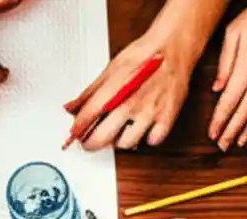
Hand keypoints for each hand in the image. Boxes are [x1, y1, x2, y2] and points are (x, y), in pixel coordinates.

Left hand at [64, 32, 194, 150]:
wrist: (173, 48)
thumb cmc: (145, 54)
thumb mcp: (112, 67)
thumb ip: (91, 91)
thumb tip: (73, 106)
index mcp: (115, 89)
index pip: (88, 116)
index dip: (77, 128)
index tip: (74, 133)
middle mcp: (131, 103)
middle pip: (103, 138)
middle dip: (92, 143)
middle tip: (89, 142)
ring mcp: (149, 113)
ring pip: (126, 143)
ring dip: (119, 140)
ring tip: (118, 132)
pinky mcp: (166, 118)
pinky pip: (151, 141)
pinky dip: (146, 137)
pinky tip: (142, 128)